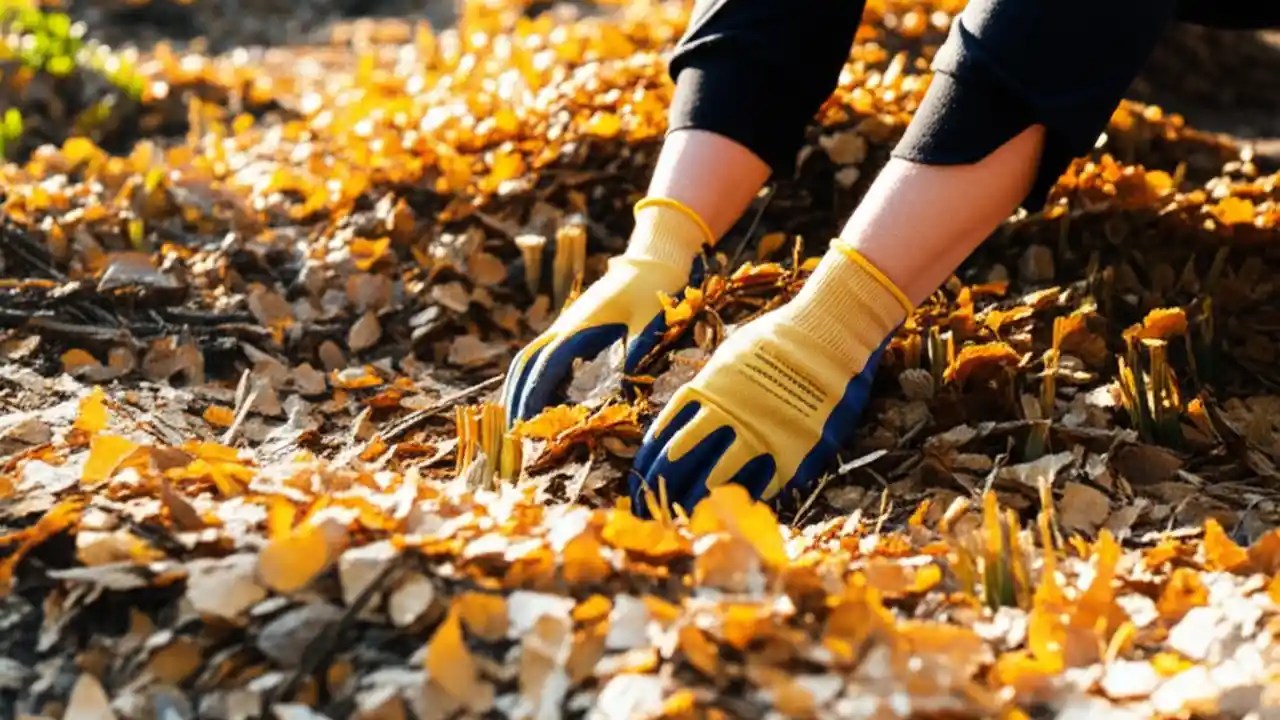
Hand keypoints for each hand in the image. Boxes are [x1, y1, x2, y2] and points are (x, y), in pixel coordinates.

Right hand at [503, 255, 692, 421]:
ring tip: (517, 420)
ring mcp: (565, 326)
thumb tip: (624, 382)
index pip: (547, 365)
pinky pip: (543, 355)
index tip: (524, 422)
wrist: (650, 264)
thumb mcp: (650, 321)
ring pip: (530, 357)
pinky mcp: (571, 328)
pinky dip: (534, 378)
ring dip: (520, 387)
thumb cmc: (653, 292)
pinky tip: (539, 400)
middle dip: (517, 395)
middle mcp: (565, 326)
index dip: (533, 395)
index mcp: (580, 326)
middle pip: (527, 363)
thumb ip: (637, 348)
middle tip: (512, 432)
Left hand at [629, 243, 910, 514]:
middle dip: (664, 482)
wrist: (828, 333)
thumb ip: (714, 380)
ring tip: (687, 512)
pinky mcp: (788, 448)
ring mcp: (757, 432)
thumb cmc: (781, 337)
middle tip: (654, 500)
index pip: (668, 427)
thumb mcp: (733, 354)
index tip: (643, 470)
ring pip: (717, 474)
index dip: (653, 453)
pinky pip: (761, 481)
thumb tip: (696, 400)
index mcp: (709, 388)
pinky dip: (745, 494)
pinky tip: (734, 505)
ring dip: (698, 496)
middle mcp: (726, 413)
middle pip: (683, 456)